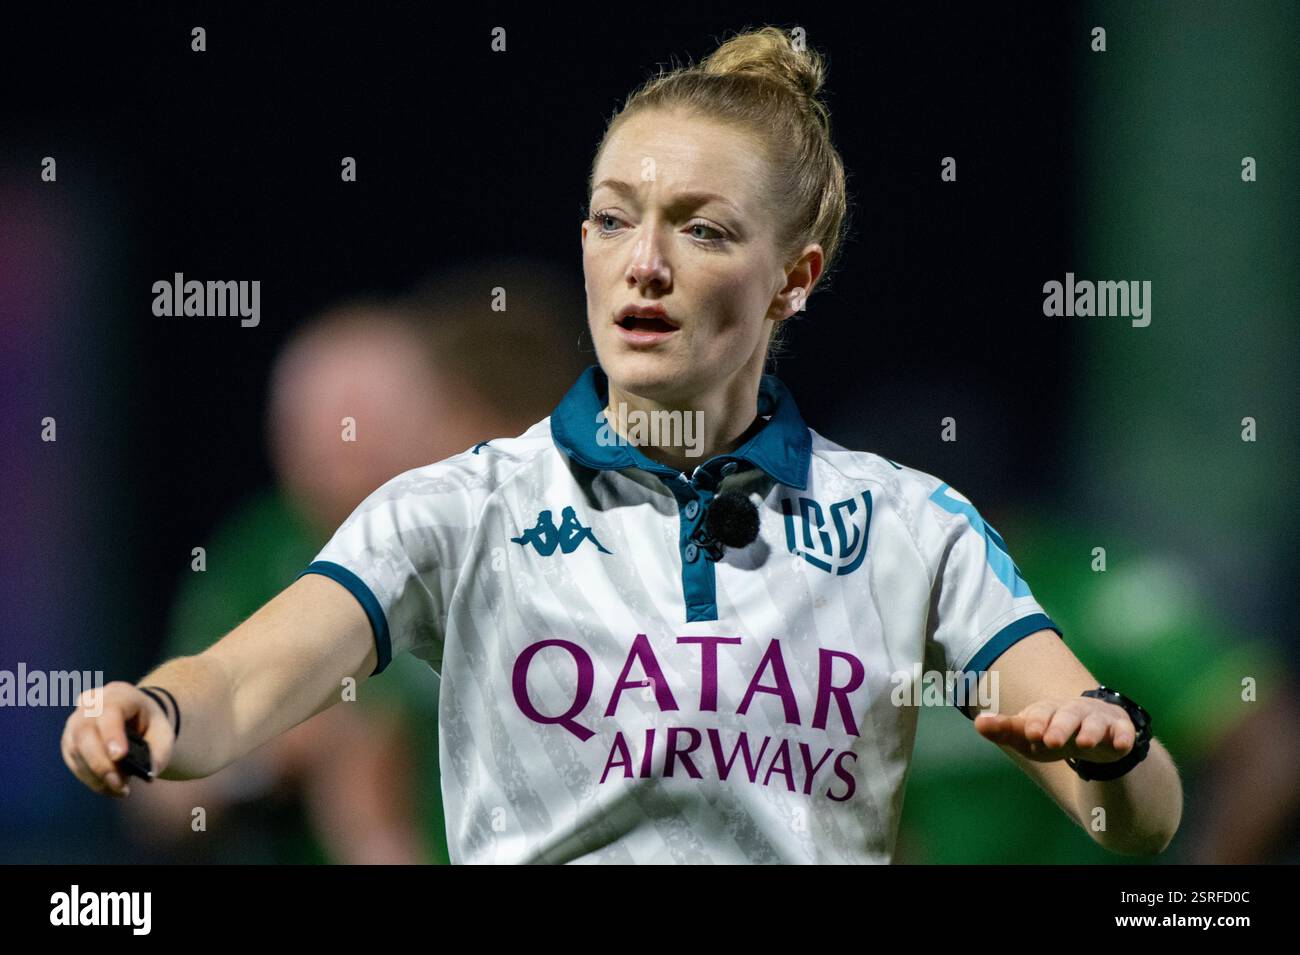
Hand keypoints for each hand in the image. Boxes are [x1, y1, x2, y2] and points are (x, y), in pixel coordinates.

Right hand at [61, 681, 175, 796]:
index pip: (110, 710)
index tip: (119, 756)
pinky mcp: (70, 741)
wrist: (136, 721)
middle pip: (86, 731)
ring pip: (76, 749)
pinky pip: (73, 761)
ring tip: (119, 790)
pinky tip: (108, 788)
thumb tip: (148, 774)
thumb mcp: (164, 734)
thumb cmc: (150, 726)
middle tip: (119, 785)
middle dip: (100, 762)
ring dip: (95, 775)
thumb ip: (159, 752)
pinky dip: (90, 778)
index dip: (112, 733)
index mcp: (120, 695)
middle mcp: (91, 704)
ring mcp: (76, 721)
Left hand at [974, 696, 1135, 763]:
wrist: (1092, 732)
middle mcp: (1072, 710)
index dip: (1035, 722)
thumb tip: (978, 723)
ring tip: (1085, 743)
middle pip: (1066, 715)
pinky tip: (1121, 744)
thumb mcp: (1028, 735)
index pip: (1040, 713)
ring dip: (1090, 731)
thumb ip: (1005, 730)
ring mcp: (1097, 719)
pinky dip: (1123, 736)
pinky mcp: (1119, 730)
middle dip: (1060, 727)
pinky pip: (1123, 732)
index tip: (1029, 733)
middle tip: (1050, 741)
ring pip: (1094, 723)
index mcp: (1048, 710)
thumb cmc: (1052, 732)